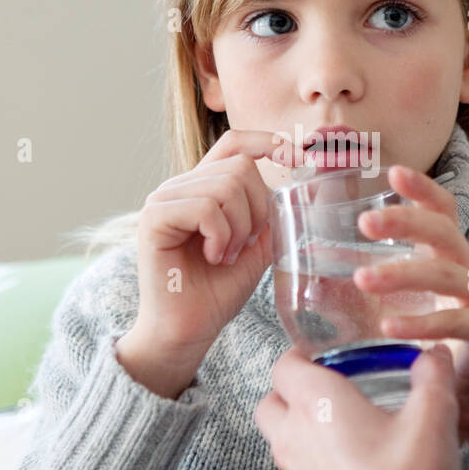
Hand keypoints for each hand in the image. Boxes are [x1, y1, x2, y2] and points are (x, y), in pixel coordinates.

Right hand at [117, 129, 277, 393]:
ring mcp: (164, 198)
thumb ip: (275, 215)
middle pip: (239, 166)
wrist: (188, 328)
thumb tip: (314, 187)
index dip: (266, 141)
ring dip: (238, 228)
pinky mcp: (154, 217)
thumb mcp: (259, 247)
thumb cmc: (218, 290)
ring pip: (224, 186)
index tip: (295, 156)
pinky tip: (213, 257)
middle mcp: (181, 185)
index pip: (234, 143)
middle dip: (256, 209)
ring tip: (225, 256)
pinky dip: (219, 236)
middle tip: (244, 246)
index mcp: (204, 186)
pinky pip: (204, 207)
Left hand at [254, 343, 460, 469]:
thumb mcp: (434, 420)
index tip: (324, 358)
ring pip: (279, 443)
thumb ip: (433, 377)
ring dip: (299, 431)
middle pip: (270, 403)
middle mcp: (294, 438)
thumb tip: (434, 355)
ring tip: (341, 433)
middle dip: (291, 392)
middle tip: (328, 392)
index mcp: (317, 404)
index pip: (284, 366)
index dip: (301, 356)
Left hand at [354, 164, 468, 443]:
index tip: (392, 172)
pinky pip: (456, 321)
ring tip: (362, 278)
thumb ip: (361, 286)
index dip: (421, 190)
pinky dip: (420, 323)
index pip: (441, 211)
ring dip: (402, 273)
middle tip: (365, 223)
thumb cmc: (426, 348)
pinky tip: (389, 326)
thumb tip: (311, 265)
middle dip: (405, 223)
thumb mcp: (390, 309)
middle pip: (443, 232)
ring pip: (445, 274)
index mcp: (449, 257)